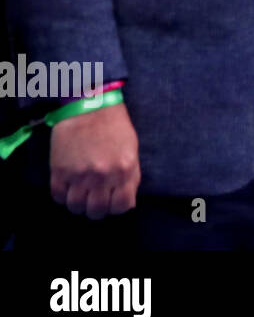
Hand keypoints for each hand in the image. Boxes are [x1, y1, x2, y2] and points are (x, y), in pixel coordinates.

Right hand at [49, 101, 139, 218]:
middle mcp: (103, 176)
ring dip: (78, 204)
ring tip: (80, 194)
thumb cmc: (114, 126)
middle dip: (96, 209)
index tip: (112, 201)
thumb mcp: (131, 150)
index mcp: (125, 170)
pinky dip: (62, 196)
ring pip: (75, 207)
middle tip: (94, 200)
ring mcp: (79, 174)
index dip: (117, 207)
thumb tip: (127, 200)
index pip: (122, 206)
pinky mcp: (59, 170)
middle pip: (97, 211)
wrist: (89, 105)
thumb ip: (130, 176)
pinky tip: (68, 187)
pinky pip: (57, 196)